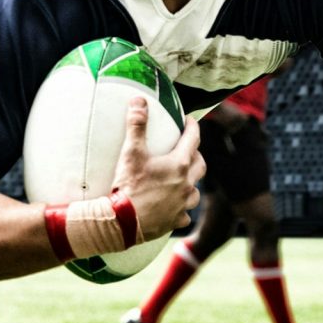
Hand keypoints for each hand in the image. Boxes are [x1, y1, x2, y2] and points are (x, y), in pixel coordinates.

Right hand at [113, 97, 201, 240]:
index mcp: (178, 164)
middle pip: (199, 165)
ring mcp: (183, 204)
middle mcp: (186, 184)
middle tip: (186, 149)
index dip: (192, 127)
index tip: (190, 121)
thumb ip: (136, 125)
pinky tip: (174, 207)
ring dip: (191, 182)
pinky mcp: (176, 221)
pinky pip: (185, 213)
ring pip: (195, 190)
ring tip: (182, 180)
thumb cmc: (128, 186)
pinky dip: (181, 208)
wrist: (122, 222)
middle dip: (195, 155)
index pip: (193, 139)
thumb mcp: (131, 152)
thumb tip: (139, 101)